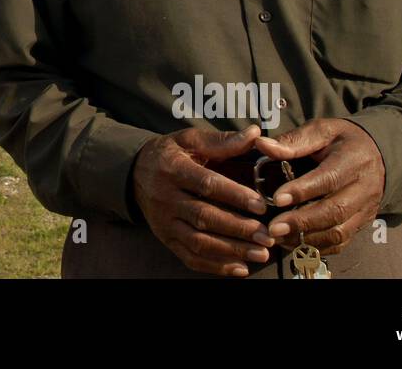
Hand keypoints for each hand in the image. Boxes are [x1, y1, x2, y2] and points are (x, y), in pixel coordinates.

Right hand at [131, 125, 276, 277]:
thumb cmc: (170, 154)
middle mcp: (166, 197)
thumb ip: (223, 141)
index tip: (260, 206)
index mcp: (173, 168)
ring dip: (231, 250)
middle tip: (267, 237)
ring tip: (261, 254)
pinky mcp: (165, 238)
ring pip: (198, 242)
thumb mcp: (190, 140)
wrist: (134, 172)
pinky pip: (189, 257)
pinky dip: (215, 266)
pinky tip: (240, 269)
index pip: (206, 184)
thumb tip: (255, 133)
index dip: (234, 195)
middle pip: (204, 216)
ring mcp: (164, 221)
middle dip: (238, 229)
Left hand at [251, 118, 384, 254]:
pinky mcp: (362, 223)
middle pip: (334, 211)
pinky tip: (294, 243)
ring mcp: (365, 209)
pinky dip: (318, 246)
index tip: (277, 199)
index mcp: (353, 160)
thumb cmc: (343, 141)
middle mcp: (364, 188)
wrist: (379, 154)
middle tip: (273, 228)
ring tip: (279, 238)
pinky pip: (342, 241)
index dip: (302, 191)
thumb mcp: (321, 131)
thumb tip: (262, 145)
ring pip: (339, 231)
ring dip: (307, 238)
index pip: (328, 179)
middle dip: (302, 222)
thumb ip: (294, 141)